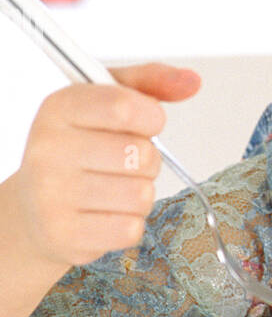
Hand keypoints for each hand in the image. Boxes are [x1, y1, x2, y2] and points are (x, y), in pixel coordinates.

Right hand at [8, 62, 200, 270]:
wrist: (35, 208)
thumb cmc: (78, 148)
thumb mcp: (105, 102)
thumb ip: (150, 83)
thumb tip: (192, 82)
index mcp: (59, 108)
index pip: (124, 107)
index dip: (151, 116)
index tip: (147, 121)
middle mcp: (48, 149)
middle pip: (141, 154)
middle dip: (148, 160)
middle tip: (124, 162)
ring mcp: (52, 195)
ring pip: (140, 195)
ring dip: (140, 193)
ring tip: (113, 188)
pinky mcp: (64, 235)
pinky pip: (131, 229)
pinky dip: (129, 222)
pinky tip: (105, 213)